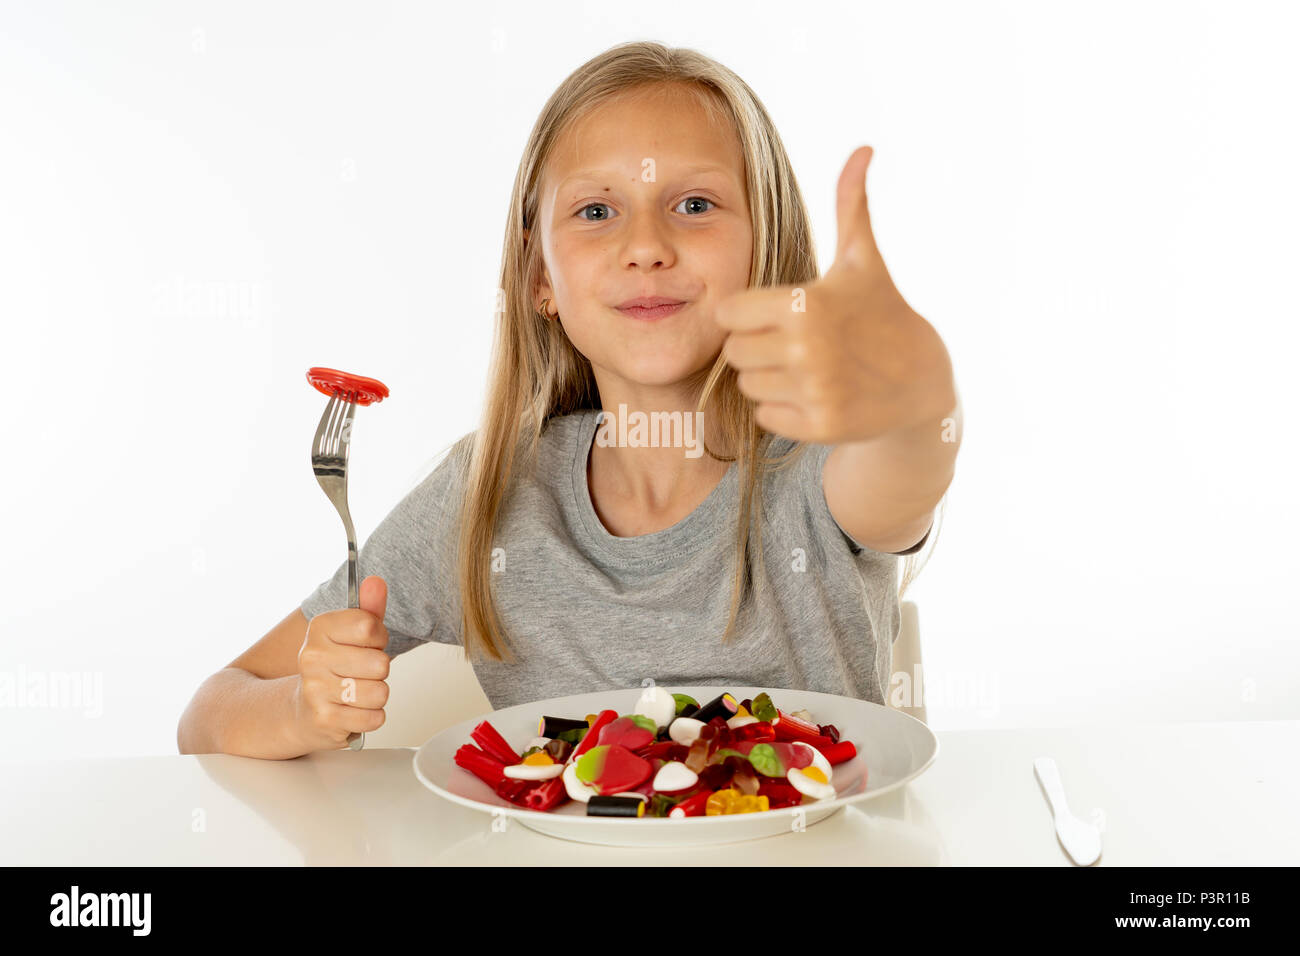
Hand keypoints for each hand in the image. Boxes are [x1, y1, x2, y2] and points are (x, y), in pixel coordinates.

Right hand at [292, 575, 390, 751]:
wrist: (304, 709)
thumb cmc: (336, 667)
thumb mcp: (352, 633)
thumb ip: (369, 608)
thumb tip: (376, 582)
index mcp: (319, 628)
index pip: (370, 626)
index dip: (378, 637)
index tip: (366, 643)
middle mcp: (312, 656)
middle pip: (380, 663)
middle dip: (379, 670)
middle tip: (360, 672)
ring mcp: (315, 689)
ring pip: (380, 692)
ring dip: (376, 695)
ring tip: (357, 691)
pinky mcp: (324, 719)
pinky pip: (374, 717)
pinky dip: (371, 716)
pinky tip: (353, 710)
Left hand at [715, 146, 951, 443]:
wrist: (923, 380)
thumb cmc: (881, 311)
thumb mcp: (863, 259)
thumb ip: (851, 204)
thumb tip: (863, 148)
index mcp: (806, 304)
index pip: (730, 313)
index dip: (748, 313)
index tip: (774, 314)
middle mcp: (807, 349)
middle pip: (734, 351)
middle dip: (756, 346)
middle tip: (789, 342)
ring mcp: (815, 390)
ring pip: (748, 384)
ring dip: (767, 377)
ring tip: (802, 366)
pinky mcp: (820, 425)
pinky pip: (766, 414)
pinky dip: (783, 408)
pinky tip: (812, 392)